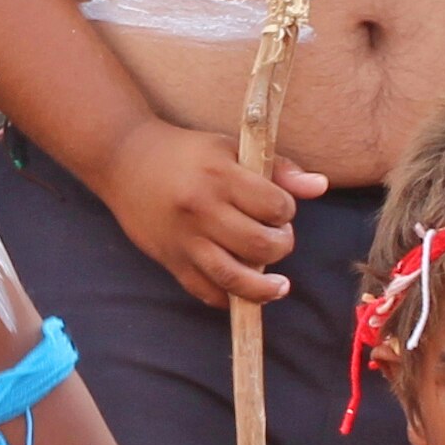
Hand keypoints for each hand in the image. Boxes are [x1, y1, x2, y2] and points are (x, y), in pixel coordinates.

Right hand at [98, 123, 325, 308]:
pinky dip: (228, 296)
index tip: (278, 208)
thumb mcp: (231, 147)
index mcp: (221, 176)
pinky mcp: (170, 259)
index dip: (286, 211)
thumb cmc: (185, 152)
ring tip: (278, 286)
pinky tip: (240, 290)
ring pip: (234, 277)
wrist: (123, 158)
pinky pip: (205, 290)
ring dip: (264, 288)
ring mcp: (185, 239)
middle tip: (276, 239)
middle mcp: (202, 210)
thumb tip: (320, 186)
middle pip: (260, 245)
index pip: (274, 207)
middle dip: (280, 245)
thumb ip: (278, 169)